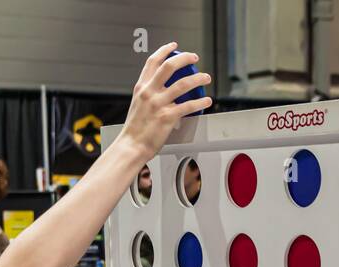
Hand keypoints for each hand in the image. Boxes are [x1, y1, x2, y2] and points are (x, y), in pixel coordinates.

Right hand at [119, 43, 212, 162]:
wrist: (131, 146)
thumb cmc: (135, 130)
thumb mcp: (138, 105)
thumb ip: (149, 95)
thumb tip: (162, 91)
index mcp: (141, 87)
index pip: (152, 62)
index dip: (164, 50)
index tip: (173, 46)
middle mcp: (149, 92)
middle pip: (169, 66)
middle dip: (185, 58)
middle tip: (194, 58)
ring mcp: (158, 104)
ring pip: (183, 84)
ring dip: (198, 79)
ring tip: (206, 78)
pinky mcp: (167, 117)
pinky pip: (189, 106)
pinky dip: (201, 102)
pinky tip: (207, 101)